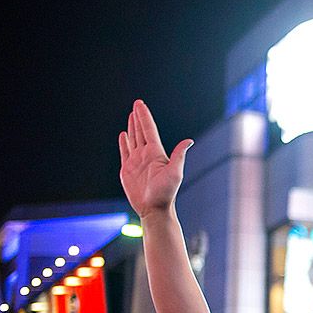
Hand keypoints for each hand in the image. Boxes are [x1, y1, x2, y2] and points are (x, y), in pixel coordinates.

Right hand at [119, 100, 192, 219]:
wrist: (154, 209)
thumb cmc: (166, 193)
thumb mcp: (175, 172)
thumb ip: (179, 155)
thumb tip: (189, 141)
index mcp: (156, 153)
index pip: (149, 130)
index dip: (144, 116)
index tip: (139, 104)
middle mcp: (146, 155)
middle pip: (141, 132)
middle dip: (138, 118)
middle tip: (136, 105)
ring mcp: (136, 162)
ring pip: (133, 140)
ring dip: (132, 128)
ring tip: (131, 116)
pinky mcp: (127, 170)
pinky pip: (125, 152)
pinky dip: (124, 143)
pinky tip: (123, 135)